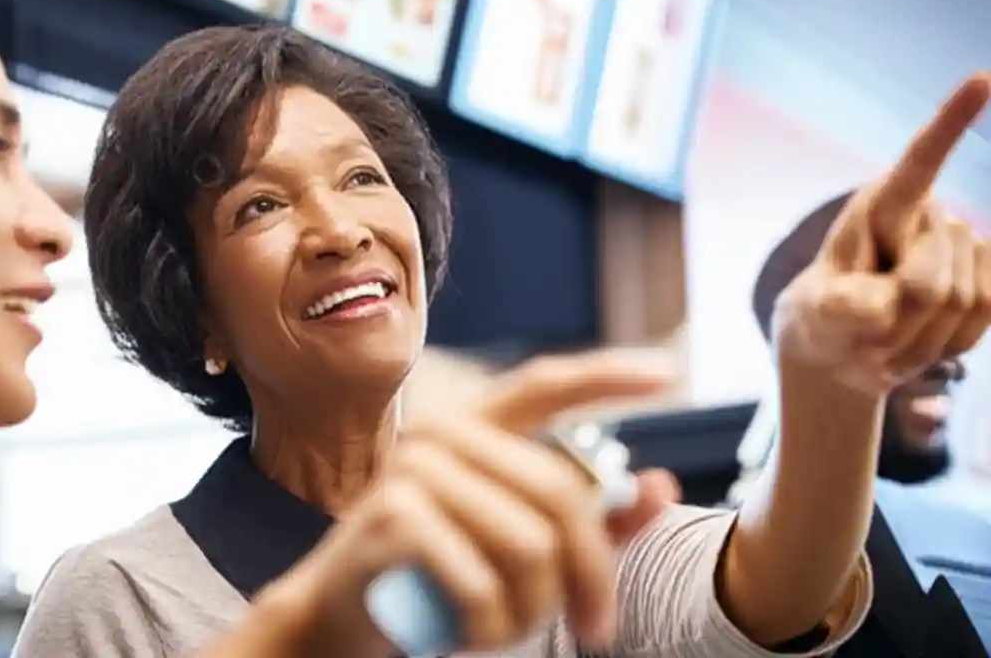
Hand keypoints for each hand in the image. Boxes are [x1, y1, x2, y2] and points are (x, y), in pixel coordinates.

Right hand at [259, 352, 673, 657]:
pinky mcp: (393, 518)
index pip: (545, 383)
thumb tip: (658, 484)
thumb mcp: (513, 546)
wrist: (337, 616)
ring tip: (512, 629)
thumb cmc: (434, 579)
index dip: (607, 376)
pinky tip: (469, 635)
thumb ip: (587, 518)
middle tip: (596, 625)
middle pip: (560, 494)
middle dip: (592, 573)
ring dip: (536, 609)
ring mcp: (412, 471)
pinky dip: (490, 627)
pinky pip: (483, 583)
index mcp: (471, 427)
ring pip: (530, 545)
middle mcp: (440, 434)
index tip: (666, 373)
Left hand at [774, 72, 990, 395]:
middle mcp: (926, 217)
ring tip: (885, 334)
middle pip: (932, 279)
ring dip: (918, 336)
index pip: (919, 164)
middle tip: (865, 326)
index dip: (950, 124)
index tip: (981, 79)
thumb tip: (881, 309)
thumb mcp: (814, 316)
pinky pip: (986, 313)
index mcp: (878, 208)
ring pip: (962, 302)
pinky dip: (947, 340)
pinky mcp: (987, 280)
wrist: (845, 346)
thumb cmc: (822, 319)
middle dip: (897, 318)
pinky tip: (919, 337)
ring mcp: (962, 249)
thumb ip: (841, 310)